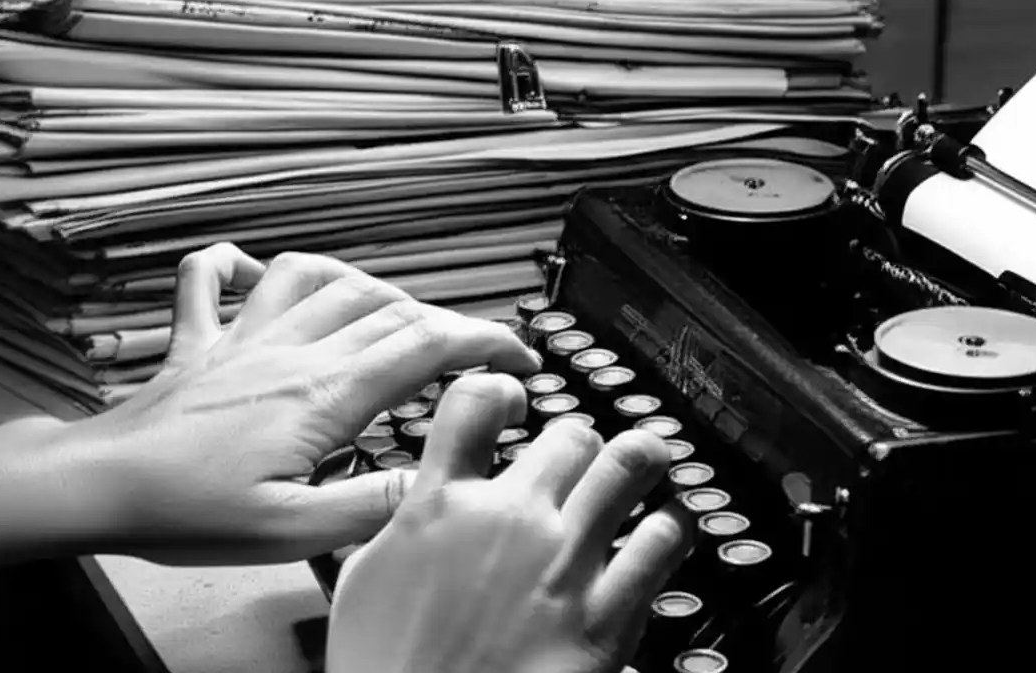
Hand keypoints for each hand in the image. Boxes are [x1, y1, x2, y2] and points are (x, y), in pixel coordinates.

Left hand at [82, 243, 539, 564]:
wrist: (97, 486)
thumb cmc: (184, 509)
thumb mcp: (294, 531)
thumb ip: (373, 503)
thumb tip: (438, 479)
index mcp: (323, 393)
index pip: (425, 345)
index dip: (485, 343)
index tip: (518, 356)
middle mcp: (290, 351)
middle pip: (387, 307)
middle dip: (445, 319)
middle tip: (473, 347)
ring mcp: (243, 339)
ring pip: (321, 279)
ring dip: (369, 286)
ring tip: (394, 309)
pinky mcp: (199, 346)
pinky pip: (213, 281)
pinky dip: (234, 264)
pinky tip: (250, 268)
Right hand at [327, 373, 694, 672]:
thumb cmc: (391, 672)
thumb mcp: (366, 582)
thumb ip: (405, 522)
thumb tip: (427, 495)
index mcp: (440, 508)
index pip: (475, 403)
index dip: (502, 391)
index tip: (515, 405)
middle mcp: (507, 521)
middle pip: (569, 433)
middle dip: (576, 444)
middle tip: (577, 464)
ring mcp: (562, 563)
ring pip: (628, 464)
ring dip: (639, 461)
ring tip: (644, 466)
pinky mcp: (606, 614)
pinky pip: (661, 541)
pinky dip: (669, 528)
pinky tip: (663, 532)